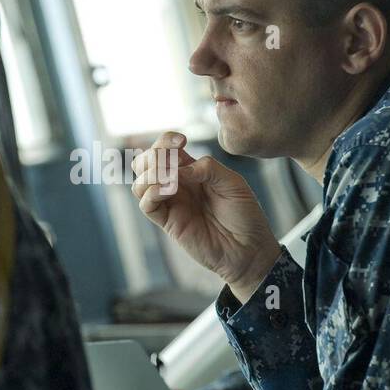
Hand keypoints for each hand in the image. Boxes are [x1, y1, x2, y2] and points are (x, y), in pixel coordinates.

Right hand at [131, 131, 279, 300]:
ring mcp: (171, 204)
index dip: (166, 140)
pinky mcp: (169, 223)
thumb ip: (208, 168)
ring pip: (140, 183)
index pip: (166, 150)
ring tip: (171, 178)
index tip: (181, 140)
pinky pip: (147, 205)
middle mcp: (177, 186)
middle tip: (171, 158)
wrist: (249, 249)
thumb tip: (180, 169)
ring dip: (151, 174)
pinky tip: (169, 190)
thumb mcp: (233, 183)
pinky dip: (151, 193)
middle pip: (145, 164)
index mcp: (192, 171)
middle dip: (152, 155)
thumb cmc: (244, 215)